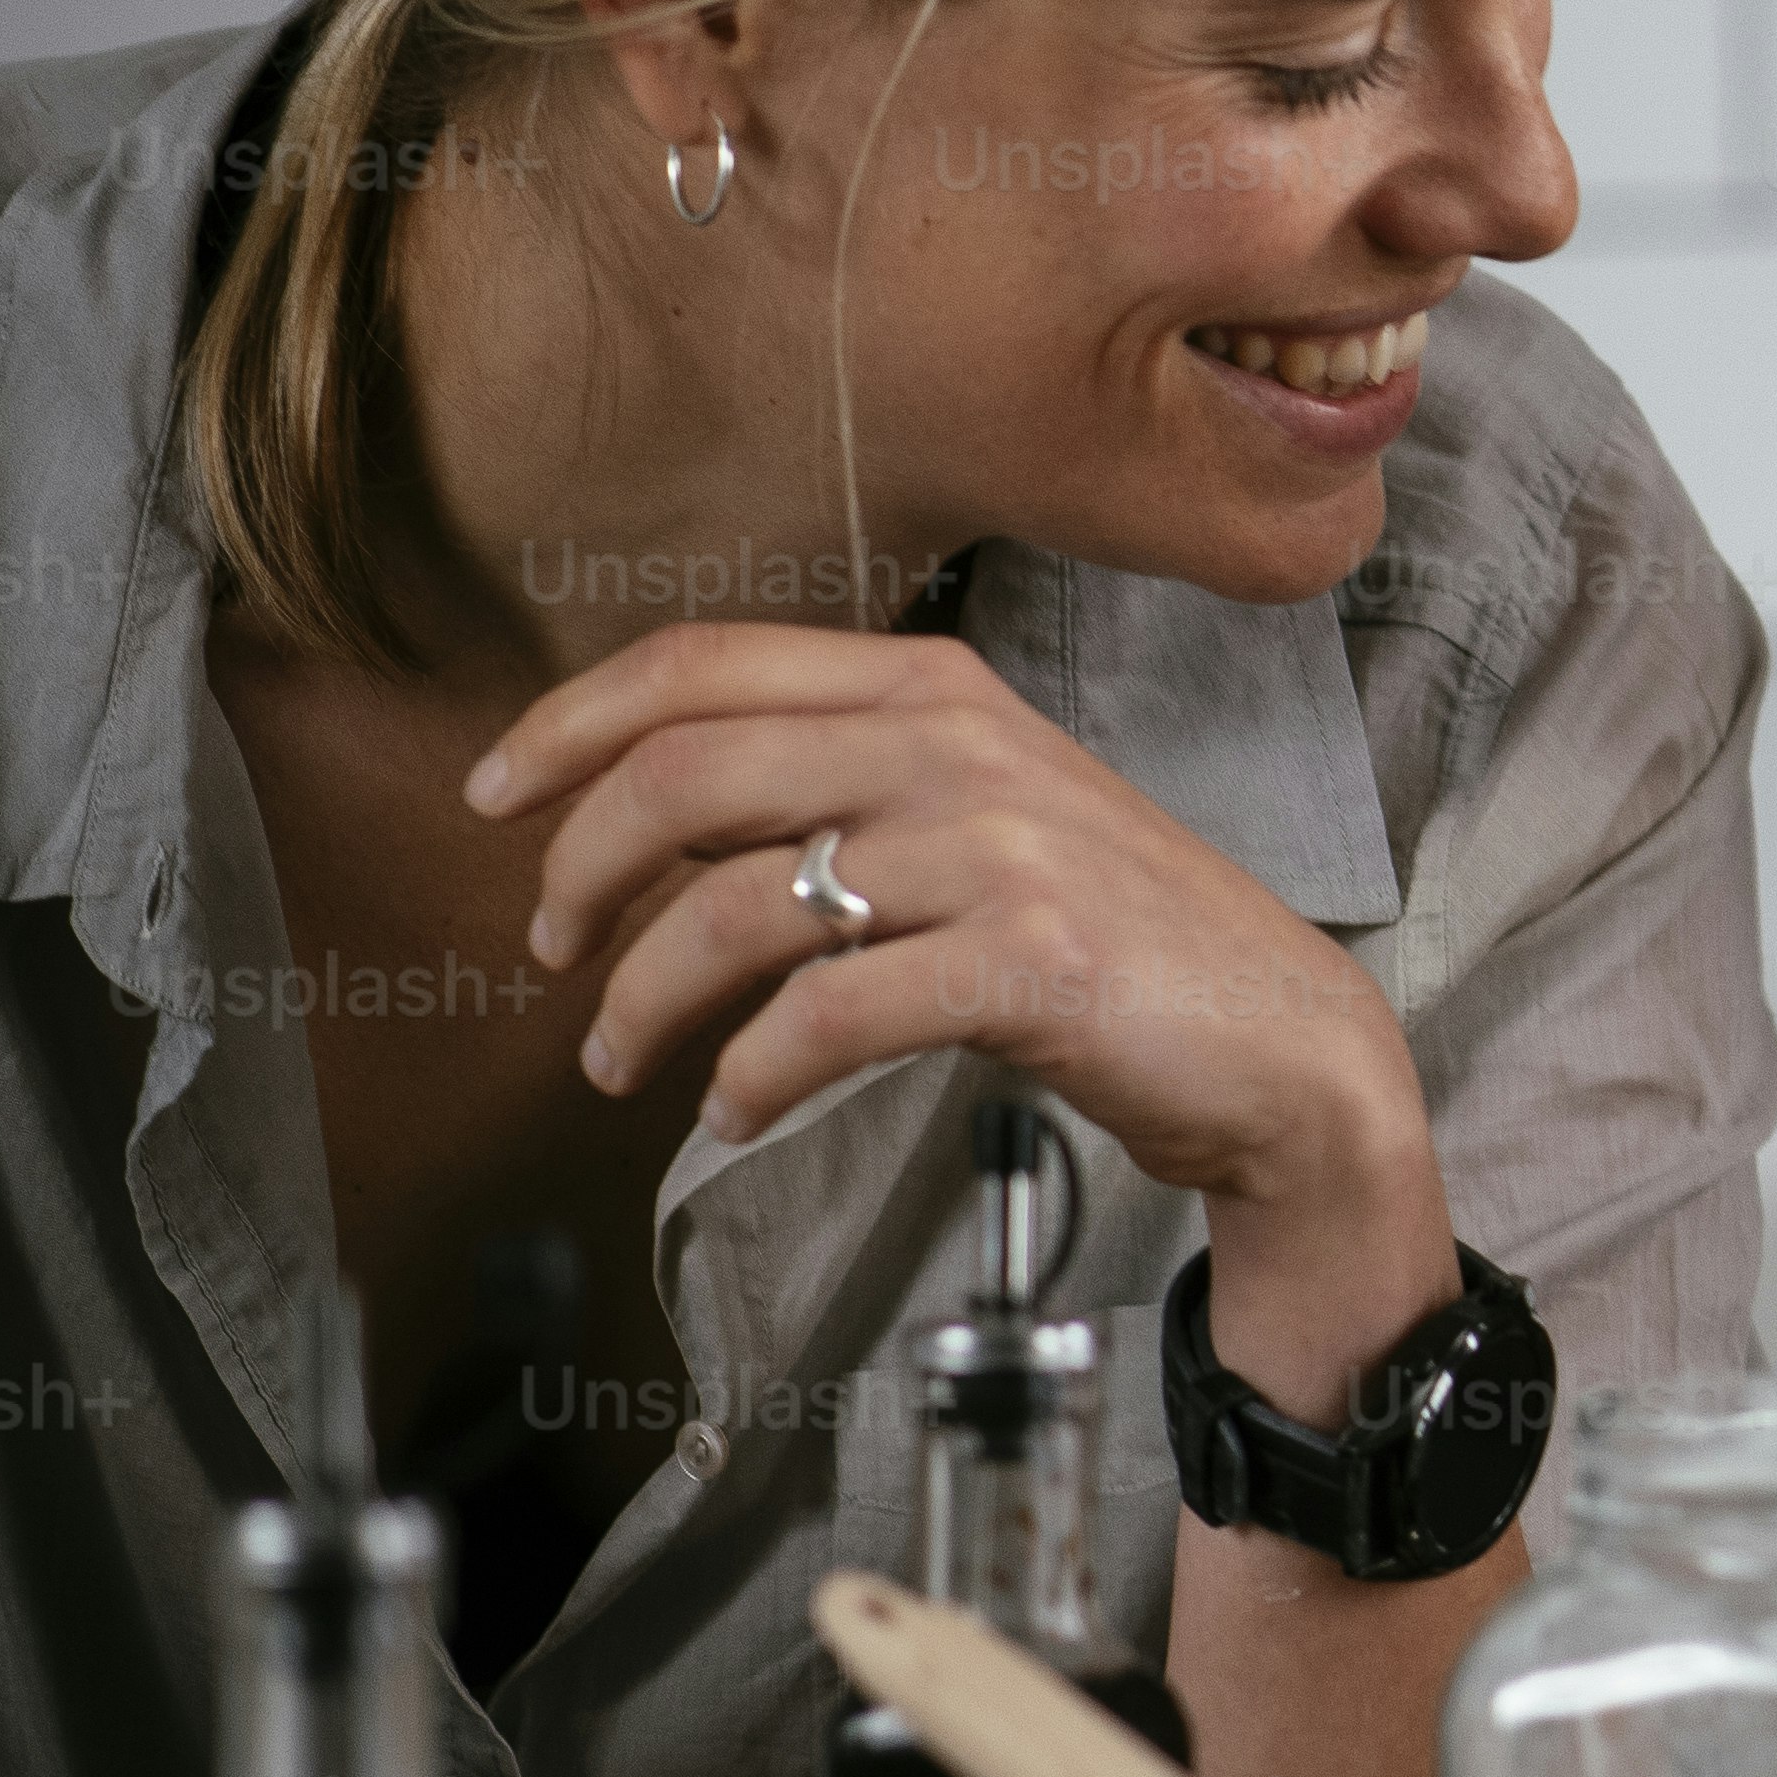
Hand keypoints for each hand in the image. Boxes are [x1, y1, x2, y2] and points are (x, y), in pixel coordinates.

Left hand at [473, 622, 1440, 1356]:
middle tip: (551, 949)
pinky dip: (745, 1079)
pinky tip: (734, 1111)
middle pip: (685, 774)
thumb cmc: (1119, 937)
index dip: (569, 722)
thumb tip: (659, 810)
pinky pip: (821, 1019)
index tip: (495, 794)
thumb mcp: (986, 814)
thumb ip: (849, 783)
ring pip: (732, 909)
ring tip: (621, 1059)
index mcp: (939, 689)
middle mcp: (961, 748)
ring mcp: (1000, 851)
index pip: (706, 665)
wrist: (1281, 1042)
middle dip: (576, 871)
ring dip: (637, 1001)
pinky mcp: (1028, 962)